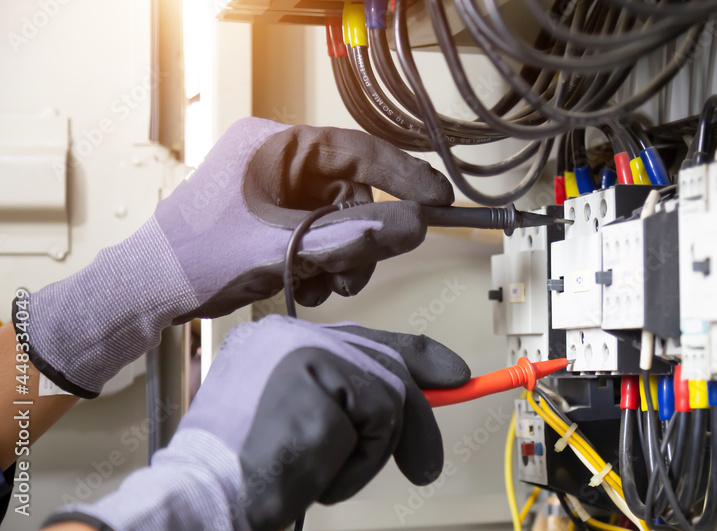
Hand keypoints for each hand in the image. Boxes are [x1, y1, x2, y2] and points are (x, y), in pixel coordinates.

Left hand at [15, 118, 453, 396]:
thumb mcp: (285, 250)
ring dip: (340, 258)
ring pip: (337, 219)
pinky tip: (303, 287)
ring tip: (323, 288)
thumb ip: (354, 239)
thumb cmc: (203, 260)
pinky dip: (320, 262)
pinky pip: (316, 234)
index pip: (356, 150)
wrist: (145, 292)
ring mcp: (272, 189)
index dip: (404, 176)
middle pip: (350, 194)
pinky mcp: (269, 217)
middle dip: (359, 239)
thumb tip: (420, 226)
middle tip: (352, 277)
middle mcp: (277, 161)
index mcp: (275, 147)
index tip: (441, 201)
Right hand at [41, 316, 470, 530]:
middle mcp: (288, 332)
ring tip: (326, 475)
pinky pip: (378, 420)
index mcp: (275, 339)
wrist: (206, 498)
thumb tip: (416, 393)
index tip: (454, 375)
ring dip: (372, 452)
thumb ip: (346, 398)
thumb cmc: (246, 472)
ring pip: (389, 394)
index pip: (362, 339)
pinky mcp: (319, 379)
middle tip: (428, 465)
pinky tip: (316, 474)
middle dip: (418, 416)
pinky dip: (360, 462)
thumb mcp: (301, 421)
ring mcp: (304, 351)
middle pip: (385, 361)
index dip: (416, 358)